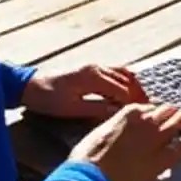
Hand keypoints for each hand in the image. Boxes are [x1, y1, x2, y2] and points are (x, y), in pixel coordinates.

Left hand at [21, 64, 147, 120]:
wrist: (30, 86)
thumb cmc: (48, 99)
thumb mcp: (72, 109)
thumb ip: (97, 109)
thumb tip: (119, 112)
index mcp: (93, 77)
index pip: (122, 90)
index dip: (135, 102)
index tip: (145, 113)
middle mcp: (97, 68)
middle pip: (127, 80)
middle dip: (140, 94)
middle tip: (150, 109)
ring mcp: (95, 66)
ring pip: (124, 74)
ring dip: (135, 86)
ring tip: (143, 101)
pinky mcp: (92, 69)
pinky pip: (116, 72)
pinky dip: (127, 80)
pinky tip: (130, 90)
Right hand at [70, 103, 180, 180]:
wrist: (92, 175)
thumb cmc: (89, 157)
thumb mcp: (101, 131)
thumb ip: (117, 126)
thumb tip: (122, 130)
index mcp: (129, 112)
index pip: (149, 107)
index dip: (154, 113)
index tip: (155, 116)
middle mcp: (147, 120)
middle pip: (167, 110)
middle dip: (171, 113)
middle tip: (176, 117)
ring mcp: (157, 137)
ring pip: (178, 121)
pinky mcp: (164, 157)